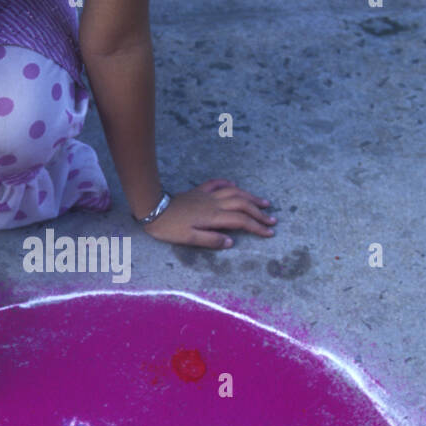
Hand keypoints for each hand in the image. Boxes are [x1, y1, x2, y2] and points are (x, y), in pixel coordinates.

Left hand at [142, 179, 275, 247]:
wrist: (153, 209)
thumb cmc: (169, 227)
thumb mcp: (189, 239)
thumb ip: (211, 240)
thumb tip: (231, 242)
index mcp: (213, 217)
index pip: (242, 221)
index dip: (257, 227)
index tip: (269, 233)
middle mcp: (214, 203)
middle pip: (243, 205)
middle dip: (260, 213)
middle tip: (272, 220)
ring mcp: (207, 195)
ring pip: (235, 192)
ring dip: (251, 197)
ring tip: (264, 203)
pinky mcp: (199, 191)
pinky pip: (218, 183)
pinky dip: (229, 184)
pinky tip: (235, 186)